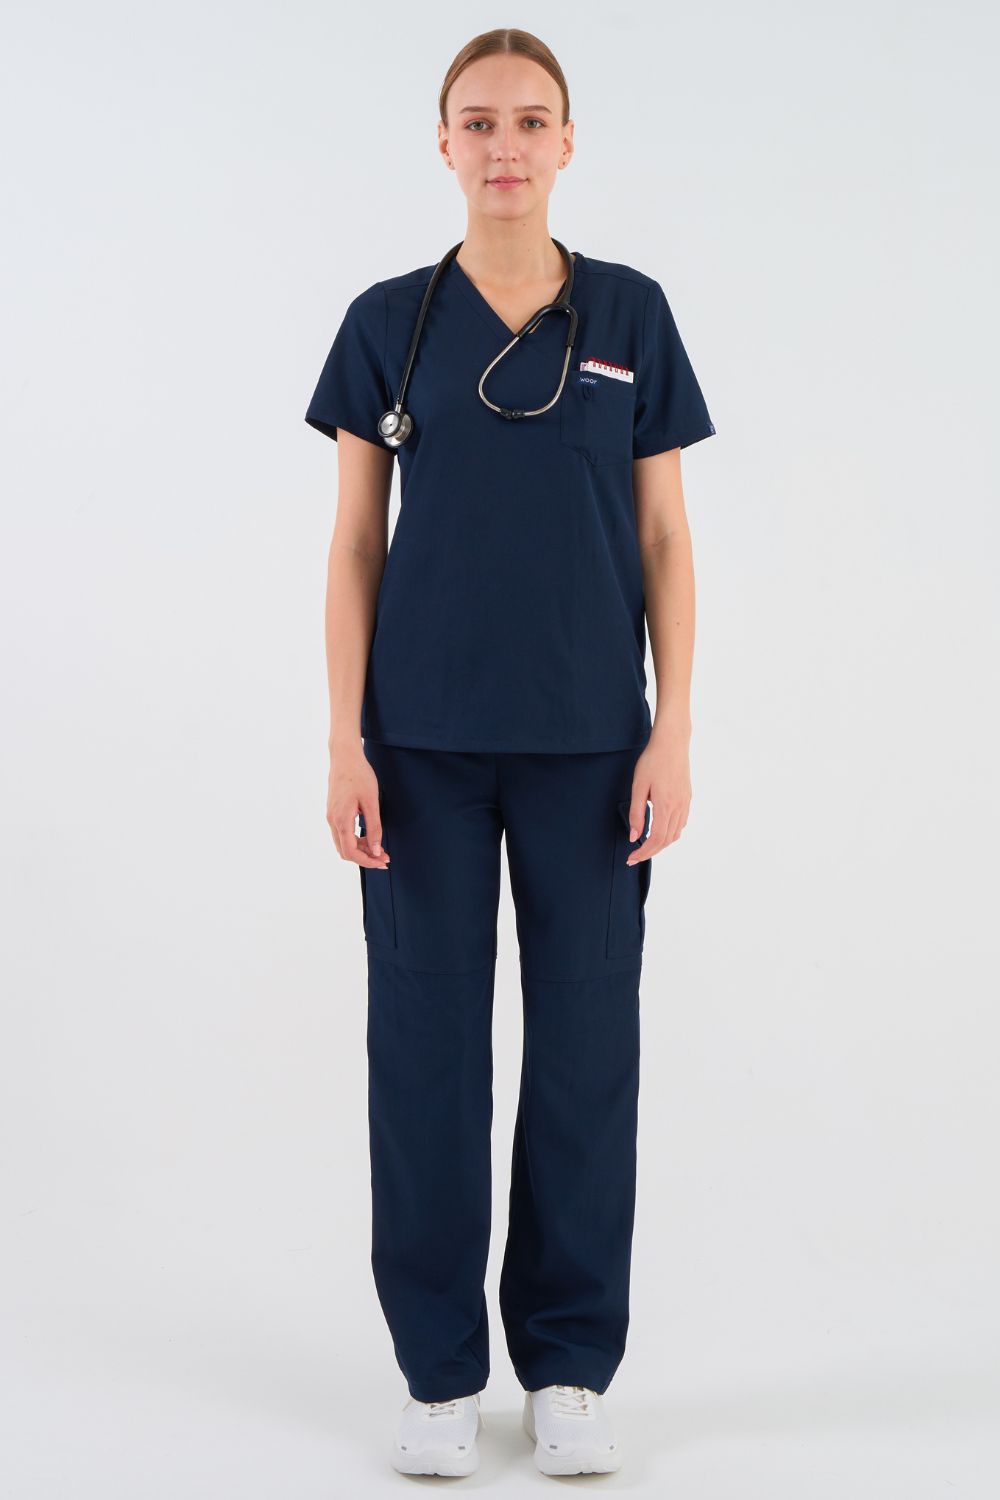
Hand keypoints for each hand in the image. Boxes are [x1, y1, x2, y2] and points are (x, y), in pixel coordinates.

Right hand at [326, 746, 390, 868]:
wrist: (345, 757)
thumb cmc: (359, 775)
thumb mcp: (372, 802)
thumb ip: (374, 828)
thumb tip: (376, 850)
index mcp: (341, 819)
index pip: (351, 852)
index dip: (367, 861)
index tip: (382, 862)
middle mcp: (332, 821)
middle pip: (346, 851)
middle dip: (365, 858)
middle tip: (384, 858)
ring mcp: (331, 816)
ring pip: (344, 843)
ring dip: (361, 849)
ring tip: (379, 848)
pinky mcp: (333, 812)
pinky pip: (342, 834)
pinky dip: (355, 840)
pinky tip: (369, 837)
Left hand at [625, 722, 691, 865]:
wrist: (672, 743)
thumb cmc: (652, 761)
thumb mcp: (638, 786)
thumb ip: (636, 813)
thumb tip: (634, 837)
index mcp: (665, 805)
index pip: (656, 839)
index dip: (643, 853)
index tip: (631, 858)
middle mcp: (678, 807)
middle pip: (667, 840)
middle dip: (650, 852)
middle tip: (634, 857)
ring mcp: (685, 803)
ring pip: (676, 833)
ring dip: (661, 844)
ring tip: (646, 847)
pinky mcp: (687, 798)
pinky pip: (681, 823)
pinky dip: (671, 833)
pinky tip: (661, 830)